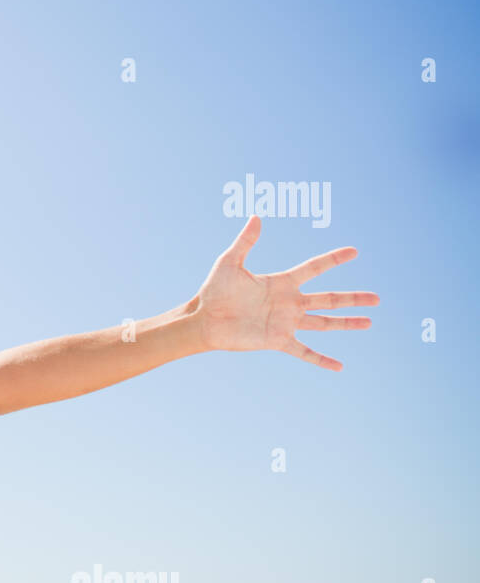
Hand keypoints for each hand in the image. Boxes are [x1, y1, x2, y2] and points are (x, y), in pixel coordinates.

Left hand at [191, 215, 378, 370]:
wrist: (203, 319)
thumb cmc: (214, 290)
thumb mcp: (230, 262)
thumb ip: (245, 241)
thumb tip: (256, 216)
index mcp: (281, 282)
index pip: (314, 268)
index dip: (334, 259)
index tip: (354, 252)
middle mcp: (289, 302)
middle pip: (329, 298)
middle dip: (353, 298)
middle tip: (378, 298)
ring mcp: (286, 322)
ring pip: (324, 322)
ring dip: (347, 323)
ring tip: (369, 322)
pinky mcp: (278, 340)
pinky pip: (304, 351)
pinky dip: (321, 359)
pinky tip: (339, 367)